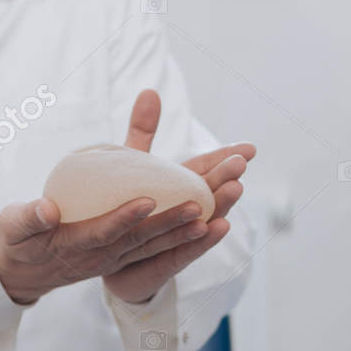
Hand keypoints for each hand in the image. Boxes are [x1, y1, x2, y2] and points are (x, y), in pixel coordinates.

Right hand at [0, 193, 205, 306]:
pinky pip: (155, 250)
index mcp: (72, 244)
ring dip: (182, 235)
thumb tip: (47, 208)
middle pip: (138, 241)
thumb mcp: (12, 227)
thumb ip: (28, 218)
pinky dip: (180, 242)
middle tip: (197, 207)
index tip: (147, 201)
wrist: (22, 274)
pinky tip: (205, 226)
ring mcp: (113, 260)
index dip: (124, 218)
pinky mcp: (121, 258)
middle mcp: (99, 256)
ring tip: (211, 218)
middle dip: (168, 225)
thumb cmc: (16, 241)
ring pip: (152, 247)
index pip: (103, 232)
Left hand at [101, 89, 251, 304]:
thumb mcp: (131, 167)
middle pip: (209, 192)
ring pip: (204, 219)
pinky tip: (216, 226)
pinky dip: (202, 239)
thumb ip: (143, 132)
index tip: (248, 147)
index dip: (225, 159)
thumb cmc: (124, 208)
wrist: (102, 259)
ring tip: (236, 188)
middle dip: (226, 177)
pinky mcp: (165, 260)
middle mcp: (185, 211)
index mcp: (179, 187)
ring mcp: (179, 237)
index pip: (206, 170)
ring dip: (221, 205)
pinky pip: (186, 249)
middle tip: (241, 162)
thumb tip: (150, 90)